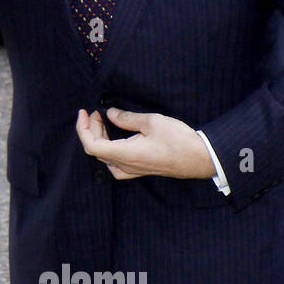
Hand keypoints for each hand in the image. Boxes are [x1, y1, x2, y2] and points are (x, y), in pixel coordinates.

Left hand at [75, 107, 215, 180]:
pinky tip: (116, 141)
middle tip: (99, 113)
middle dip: (92, 129)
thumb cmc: (179, 141)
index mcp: (125, 154)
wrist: (201, 158)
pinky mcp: (141, 170)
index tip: (85, 112)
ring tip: (106, 123)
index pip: (91, 145)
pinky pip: (116, 165)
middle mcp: (126, 165)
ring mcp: (133, 170)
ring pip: (105, 157)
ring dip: (100, 139)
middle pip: (96, 150)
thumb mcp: (152, 122)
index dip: (83, 128)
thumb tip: (111, 114)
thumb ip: (127, 118)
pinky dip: (109, 151)